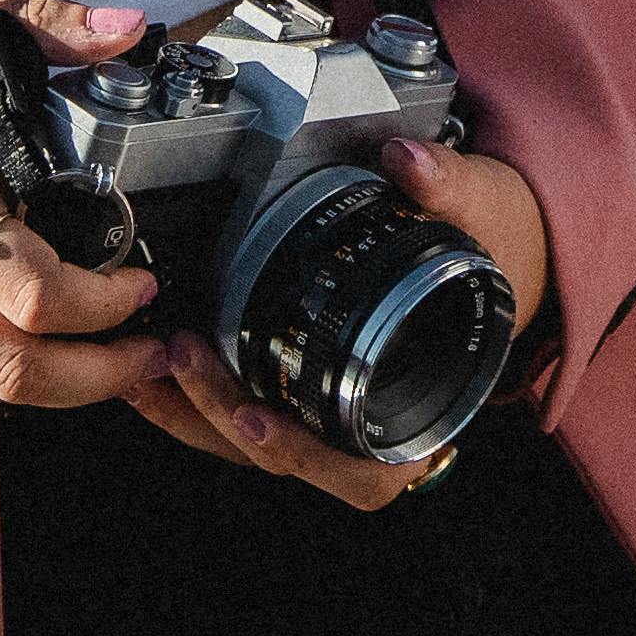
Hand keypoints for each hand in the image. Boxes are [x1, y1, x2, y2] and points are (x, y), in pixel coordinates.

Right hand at [0, 0, 166, 408]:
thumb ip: (43, 23)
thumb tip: (130, 28)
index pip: (35, 292)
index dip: (106, 306)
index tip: (144, 287)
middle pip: (12, 368)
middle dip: (98, 377)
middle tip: (149, 354)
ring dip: (50, 390)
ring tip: (108, 363)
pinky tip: (30, 349)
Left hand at [121, 136, 555, 511]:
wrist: (498, 237)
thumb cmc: (495, 242)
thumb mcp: (486, 211)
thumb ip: (448, 185)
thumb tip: (408, 162)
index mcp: (428, 410)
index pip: (363, 472)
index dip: (305, 457)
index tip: (254, 419)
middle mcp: (374, 426)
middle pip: (285, 459)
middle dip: (218, 415)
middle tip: (178, 353)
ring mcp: (331, 413)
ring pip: (250, 445)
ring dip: (188, 412)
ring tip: (138, 365)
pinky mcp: (300, 388)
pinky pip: (242, 411)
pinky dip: (191, 396)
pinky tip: (148, 360)